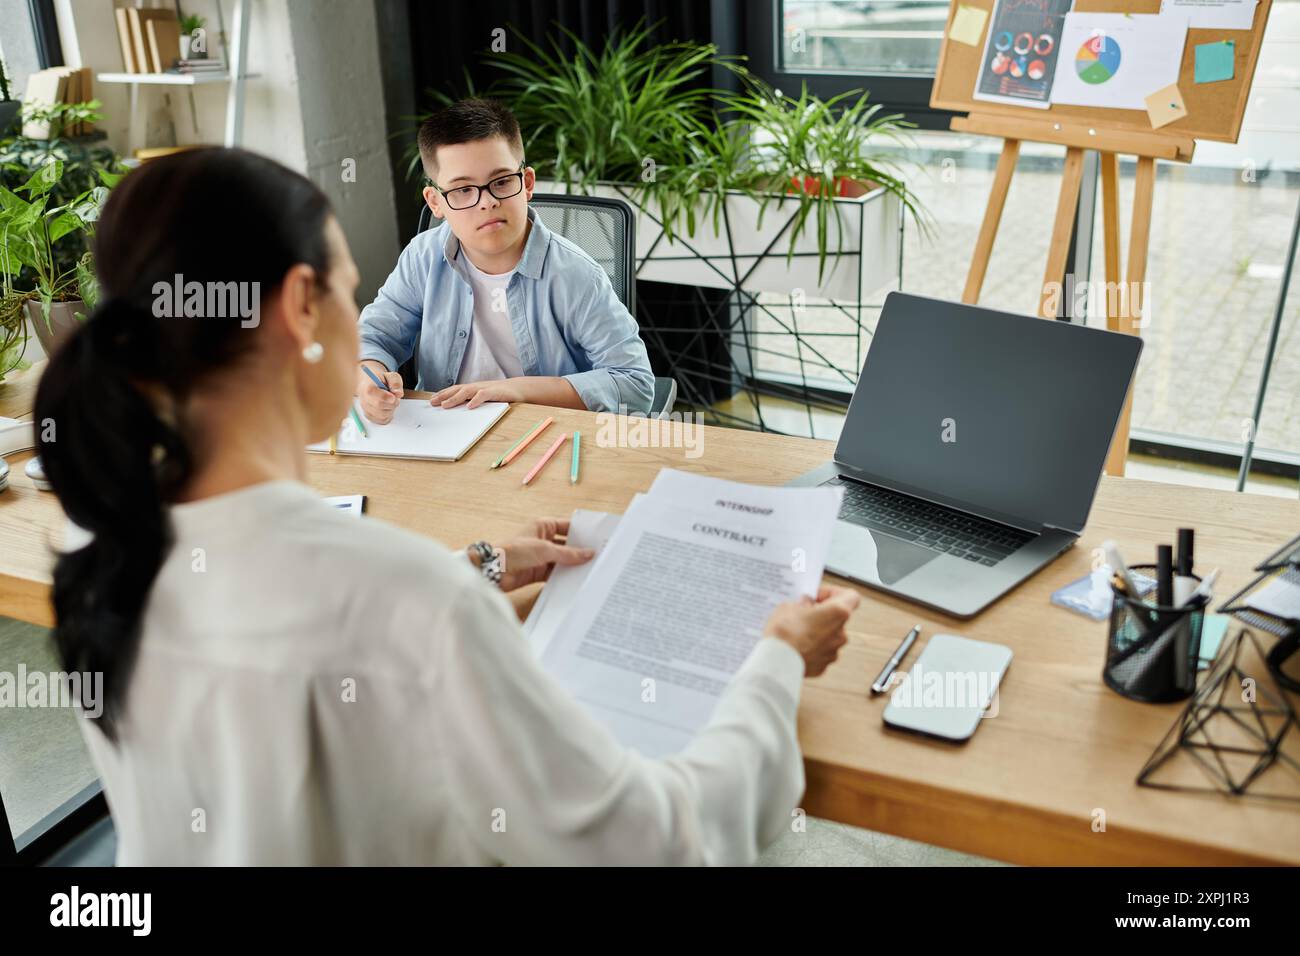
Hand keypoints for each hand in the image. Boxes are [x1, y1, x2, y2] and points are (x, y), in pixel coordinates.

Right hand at [357, 361, 402, 423]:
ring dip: (391, 410)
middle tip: (394, 398)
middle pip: (378, 406)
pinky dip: (388, 415)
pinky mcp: (369, 416)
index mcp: (367, 385)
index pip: (371, 392)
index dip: (384, 396)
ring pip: (381, 415)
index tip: (393, 397)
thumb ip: (395, 382)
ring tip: (390, 402)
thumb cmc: (381, 380)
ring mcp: (365, 408)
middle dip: (391, 403)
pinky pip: (382, 420)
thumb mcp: (391, 376)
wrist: (372, 384)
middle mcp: (364, 398)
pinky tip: (388, 408)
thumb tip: (398, 393)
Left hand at [431, 379, 524, 408]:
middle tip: (433, 403)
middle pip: (457, 389)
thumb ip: (473, 402)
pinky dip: (476, 400)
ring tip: (445, 405)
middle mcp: (477, 387)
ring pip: (467, 391)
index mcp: (474, 389)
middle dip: (444, 396)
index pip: (455, 390)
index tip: (432, 400)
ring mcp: (486, 388)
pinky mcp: (496, 392)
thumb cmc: (501, 395)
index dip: (443, 394)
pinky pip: (484, 395)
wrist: (520, 389)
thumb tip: (461, 410)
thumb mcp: (485, 399)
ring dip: (455, 398)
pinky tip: (470, 406)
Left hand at [473, 518, 594, 591]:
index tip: (597, 539)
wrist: (494, 571)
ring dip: (572, 565)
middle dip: (579, 551)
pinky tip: (576, 580)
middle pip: (566, 544)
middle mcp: (542, 540)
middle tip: (598, 556)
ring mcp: (540, 556)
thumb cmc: (514, 551)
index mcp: (542, 526)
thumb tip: (588, 553)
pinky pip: (554, 573)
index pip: (567, 526)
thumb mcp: (544, 549)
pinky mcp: (537, 572)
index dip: (581, 532)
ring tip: (591, 570)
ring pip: (561, 560)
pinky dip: (563, 577)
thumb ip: (568, 553)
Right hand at [763, 585, 859, 676]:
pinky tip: (794, 646)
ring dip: (816, 632)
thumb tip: (805, 606)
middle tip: (801, 613)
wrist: (776, 662)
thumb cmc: (784, 632)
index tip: (817, 597)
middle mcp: (841, 633)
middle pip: (837, 618)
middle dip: (821, 614)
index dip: (834, 593)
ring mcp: (833, 651)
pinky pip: (820, 652)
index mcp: (838, 613)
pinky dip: (810, 648)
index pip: (851, 596)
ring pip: (828, 636)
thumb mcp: (788, 606)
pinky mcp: (824, 666)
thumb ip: (802, 604)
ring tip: (795, 631)